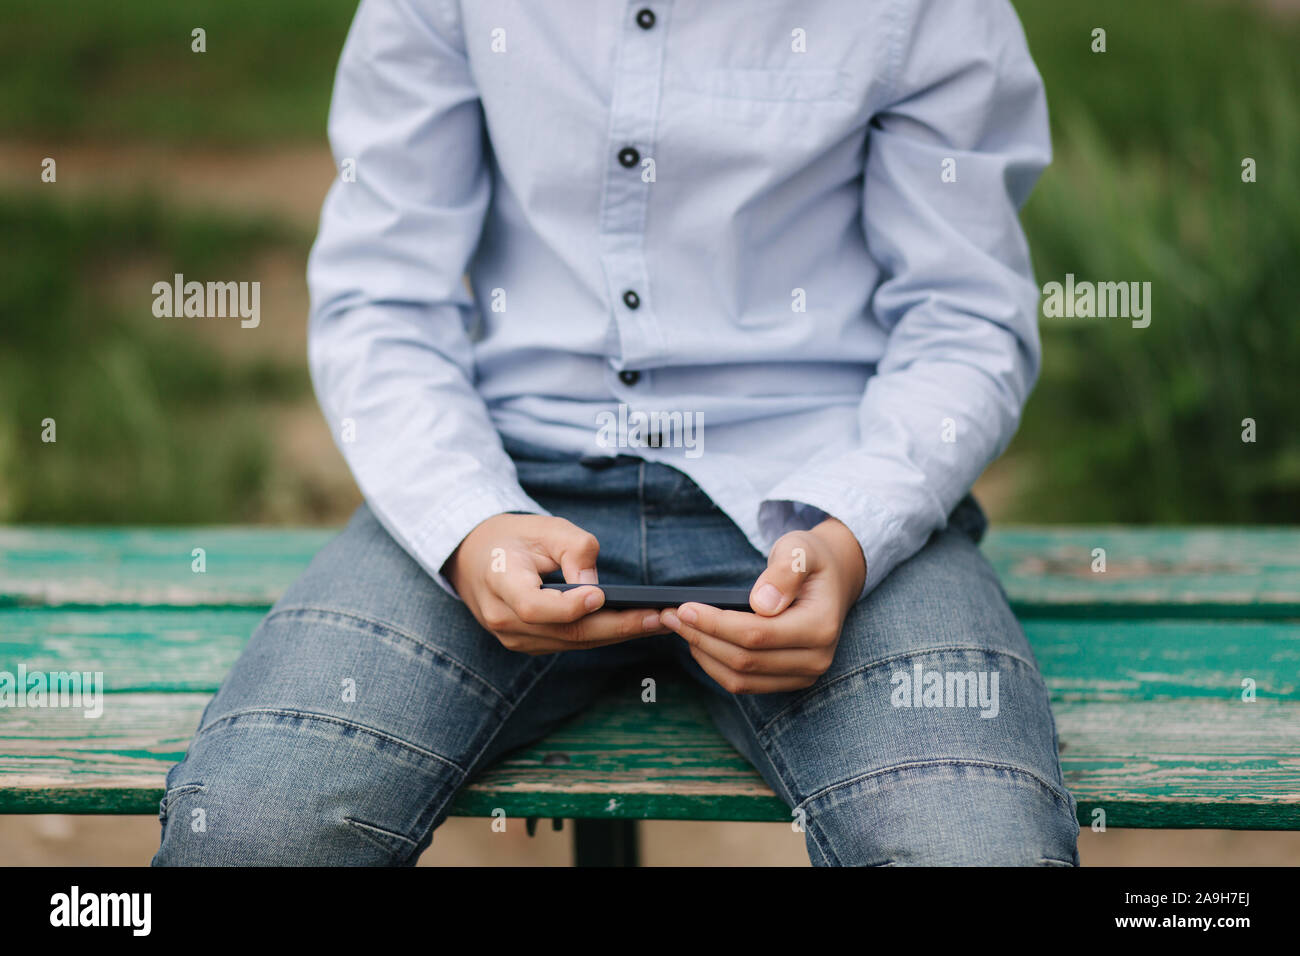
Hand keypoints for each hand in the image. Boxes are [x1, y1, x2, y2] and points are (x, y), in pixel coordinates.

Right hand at [444, 513, 664, 654]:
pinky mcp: (529, 644)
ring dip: (617, 634)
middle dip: (616, 626)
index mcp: (499, 582)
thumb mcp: (544, 527)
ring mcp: (514, 637)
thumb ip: (574, 549)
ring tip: (659, 621)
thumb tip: (598, 588)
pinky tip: (634, 625)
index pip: (534, 606)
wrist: (476, 558)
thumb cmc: (514, 538)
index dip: (569, 606)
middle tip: (658, 617)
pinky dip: (603, 636)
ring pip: (572, 642)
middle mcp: (503, 618)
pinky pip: (570, 643)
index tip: (602, 595)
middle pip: (564, 631)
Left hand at [662, 518, 865, 693]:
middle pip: (745, 660)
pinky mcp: (789, 680)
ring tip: (678, 626)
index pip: (757, 634)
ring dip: (704, 654)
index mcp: (821, 627)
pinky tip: (698, 642)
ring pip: (740, 678)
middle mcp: (816, 659)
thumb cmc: (810, 559)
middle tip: (669, 615)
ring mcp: (804, 675)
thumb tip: (762, 603)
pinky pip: (744, 684)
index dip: (715, 624)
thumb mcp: (800, 549)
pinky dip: (715, 666)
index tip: (683, 607)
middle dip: (702, 637)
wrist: (832, 578)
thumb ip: (785, 571)